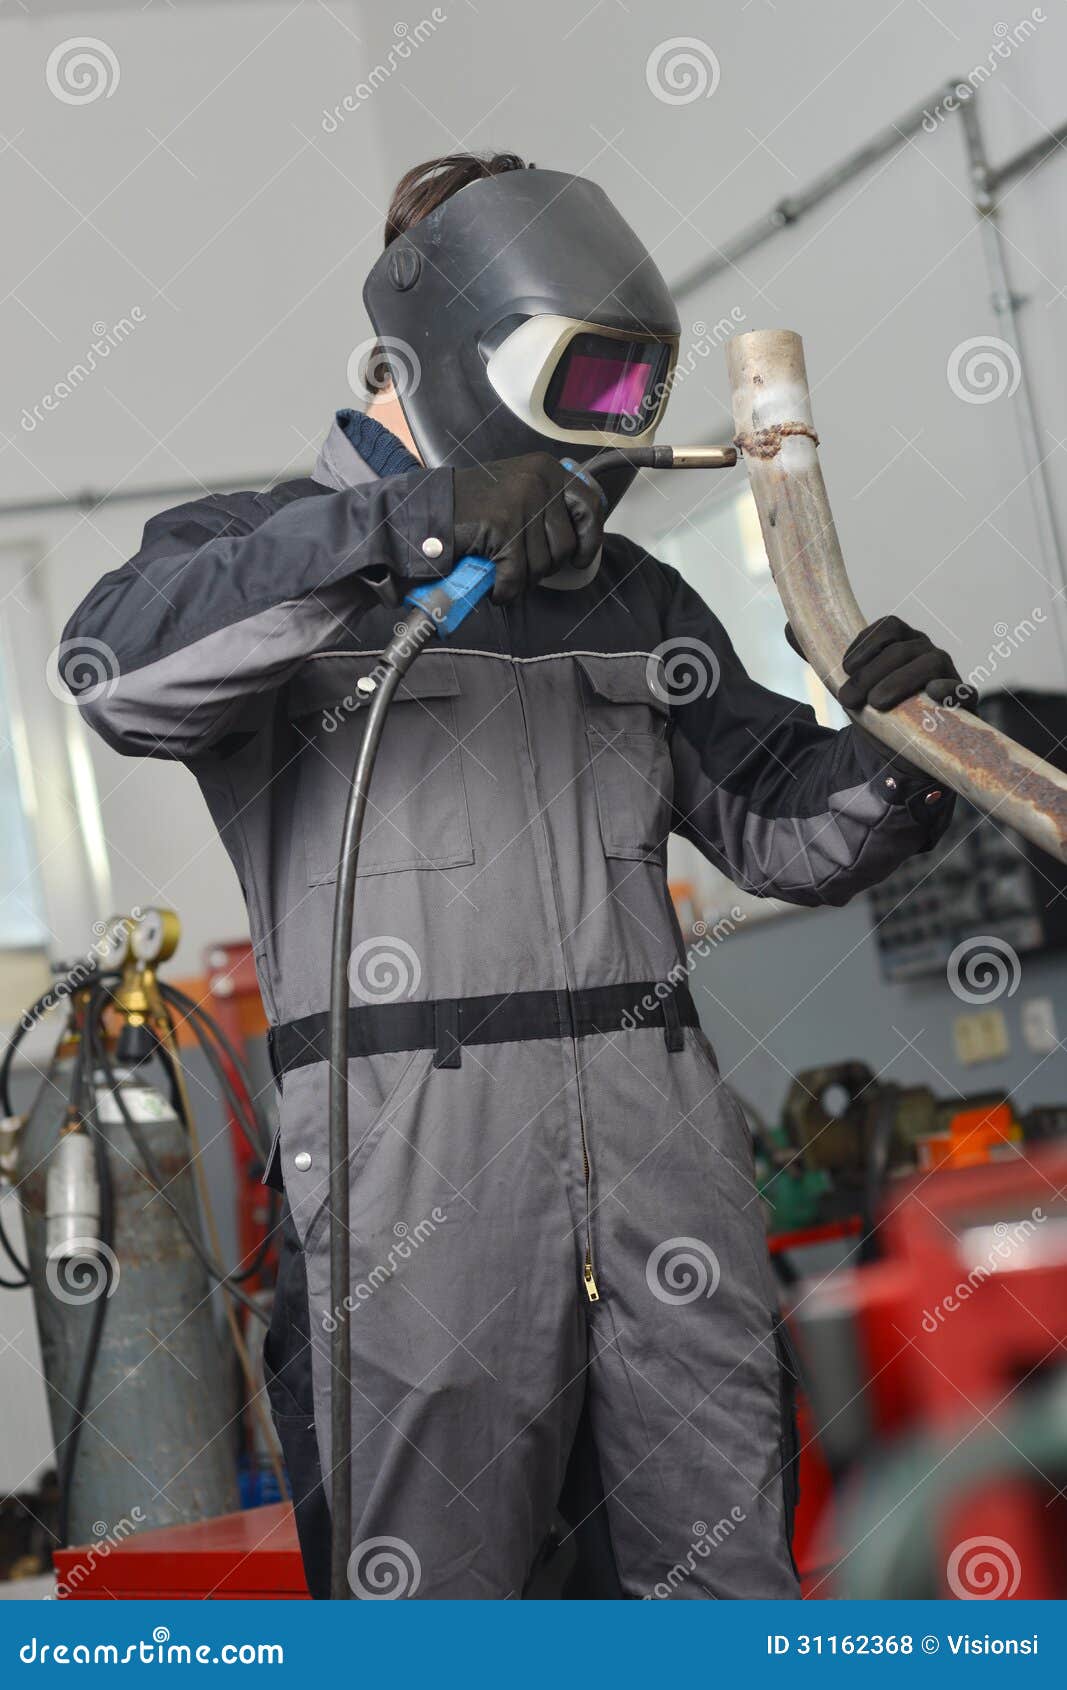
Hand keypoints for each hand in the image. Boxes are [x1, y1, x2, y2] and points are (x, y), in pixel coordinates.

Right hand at [454, 453, 603, 603]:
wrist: (429, 510)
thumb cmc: (472, 507)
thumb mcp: (520, 489)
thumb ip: (549, 505)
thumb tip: (581, 538)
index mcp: (547, 469)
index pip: (589, 506)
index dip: (589, 538)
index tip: (580, 557)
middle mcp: (539, 481)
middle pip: (565, 544)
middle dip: (546, 566)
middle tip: (524, 568)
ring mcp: (522, 503)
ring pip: (543, 563)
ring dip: (524, 579)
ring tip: (505, 573)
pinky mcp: (504, 527)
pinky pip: (517, 575)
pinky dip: (506, 590)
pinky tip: (496, 589)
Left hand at [786, 617, 976, 713]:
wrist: (902, 748)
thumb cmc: (877, 708)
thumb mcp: (848, 682)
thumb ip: (821, 657)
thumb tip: (788, 627)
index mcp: (902, 642)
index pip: (889, 627)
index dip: (866, 642)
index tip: (845, 667)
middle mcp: (927, 653)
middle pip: (904, 648)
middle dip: (872, 672)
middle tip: (847, 698)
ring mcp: (947, 675)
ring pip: (931, 664)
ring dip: (900, 681)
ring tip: (875, 703)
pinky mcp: (962, 703)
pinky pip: (964, 690)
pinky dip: (950, 689)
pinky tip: (931, 693)